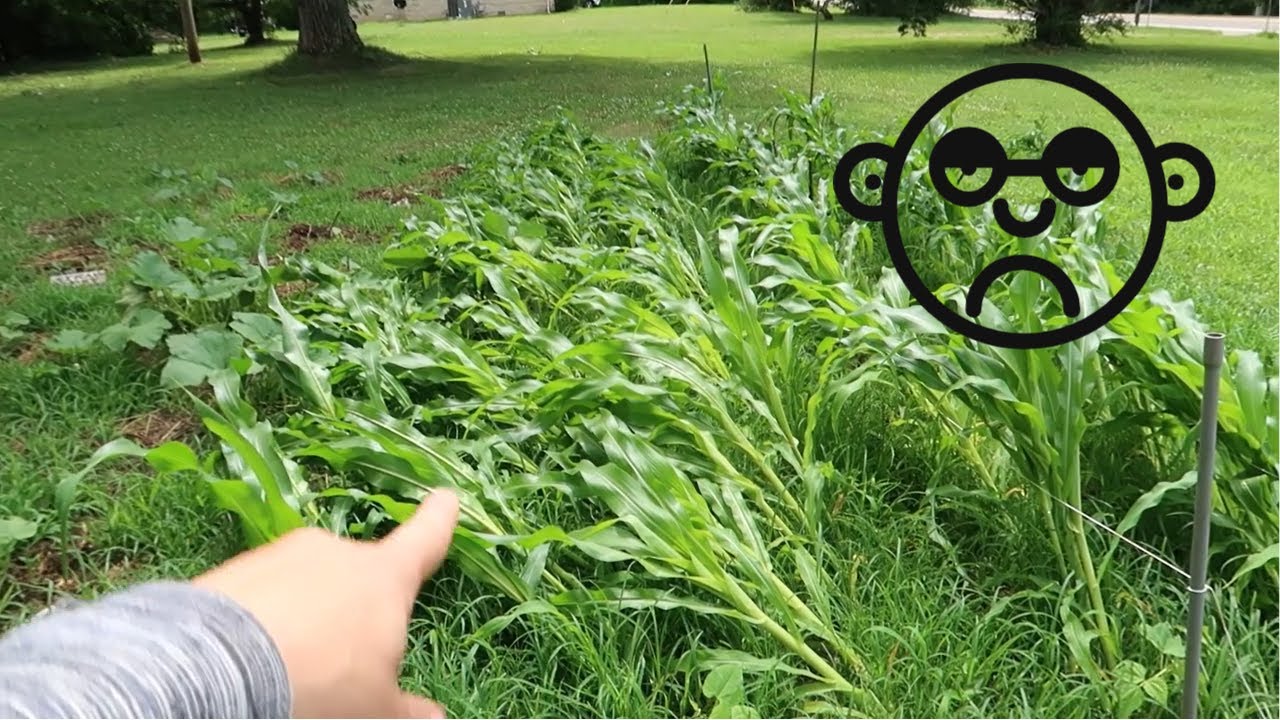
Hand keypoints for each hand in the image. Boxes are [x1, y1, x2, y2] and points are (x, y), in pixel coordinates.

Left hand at [191, 489, 460, 717]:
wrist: (215, 669)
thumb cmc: (321, 685)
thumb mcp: (376, 710)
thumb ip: (408, 710)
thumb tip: (435, 718)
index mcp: (383, 579)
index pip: (423, 542)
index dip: (438, 521)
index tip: (446, 496)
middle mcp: (333, 554)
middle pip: (354, 575)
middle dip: (352, 607)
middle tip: (342, 658)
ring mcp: (278, 557)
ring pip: (303, 587)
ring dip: (302, 618)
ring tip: (289, 670)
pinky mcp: (228, 572)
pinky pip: (257, 597)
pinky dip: (260, 623)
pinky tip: (249, 660)